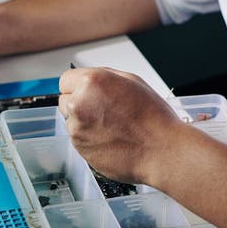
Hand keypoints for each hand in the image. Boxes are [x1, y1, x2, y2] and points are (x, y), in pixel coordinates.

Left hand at [57, 67, 185, 185]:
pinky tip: (111, 139)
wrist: (161, 150)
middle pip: (65, 101)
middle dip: (80, 103)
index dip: (78, 86)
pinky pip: (79, 140)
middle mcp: (79, 105)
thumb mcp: (132, 81)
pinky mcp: (80, 150)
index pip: (65, 80)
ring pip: (72, 122)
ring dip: (85, 123)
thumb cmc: (153, 117)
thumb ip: (104, 77)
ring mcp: (77, 130)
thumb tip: (90, 80)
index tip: (87, 92)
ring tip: (112, 127)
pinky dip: (90, 140)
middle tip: (103, 110)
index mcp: (91, 83)